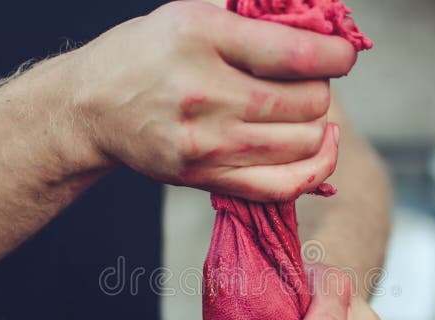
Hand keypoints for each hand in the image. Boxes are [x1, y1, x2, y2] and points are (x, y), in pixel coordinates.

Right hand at [68, 1, 355, 200]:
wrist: (92, 108)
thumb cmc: (146, 54)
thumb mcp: (189, 11)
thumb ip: (249, 11)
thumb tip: (311, 14)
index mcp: (201, 37)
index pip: (295, 53)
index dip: (336, 55)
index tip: (342, 56)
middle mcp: (204, 92)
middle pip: (305, 102)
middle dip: (321, 89)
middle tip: (307, 82)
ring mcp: (205, 143)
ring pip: (301, 143)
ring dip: (317, 126)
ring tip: (305, 111)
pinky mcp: (205, 178)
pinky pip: (281, 186)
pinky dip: (315, 169)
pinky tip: (319, 147)